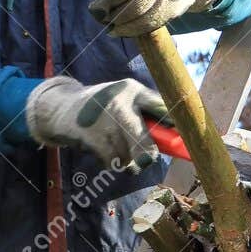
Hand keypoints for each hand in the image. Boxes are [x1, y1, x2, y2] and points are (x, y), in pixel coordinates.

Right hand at [25, 76, 165, 173]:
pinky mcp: (93, 138)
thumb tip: (177, 140)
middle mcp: (121, 103)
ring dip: (127, 160)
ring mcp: (105, 122)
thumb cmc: (104, 109)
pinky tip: (104, 150)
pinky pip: (114, 161)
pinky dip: (112, 162)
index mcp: (133, 90)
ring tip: (116, 147)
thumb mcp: (125, 99)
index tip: (187, 141)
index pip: (162, 108)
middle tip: (147, 160)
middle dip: (147, 156)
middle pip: (145, 143)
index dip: (177, 126)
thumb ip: (148, 114)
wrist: (63, 108)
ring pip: (129, 156)